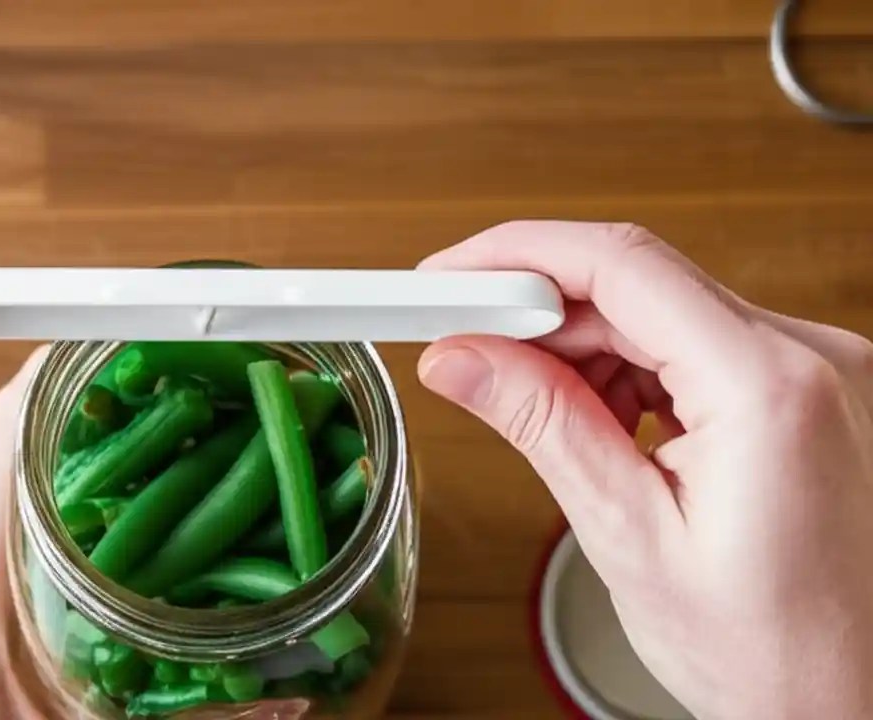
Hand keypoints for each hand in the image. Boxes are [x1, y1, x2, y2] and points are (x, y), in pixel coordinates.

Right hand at [418, 222, 872, 718]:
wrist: (853, 702)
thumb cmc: (774, 653)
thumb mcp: (630, 537)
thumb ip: (542, 426)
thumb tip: (461, 357)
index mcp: (769, 388)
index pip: (620, 265)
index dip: (514, 257)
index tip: (446, 278)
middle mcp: (811, 357)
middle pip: (637, 284)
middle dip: (537, 314)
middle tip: (464, 352)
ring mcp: (817, 368)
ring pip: (661, 311)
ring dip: (583, 350)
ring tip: (548, 423)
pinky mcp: (807, 387)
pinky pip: (696, 344)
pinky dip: (632, 373)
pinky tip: (605, 428)